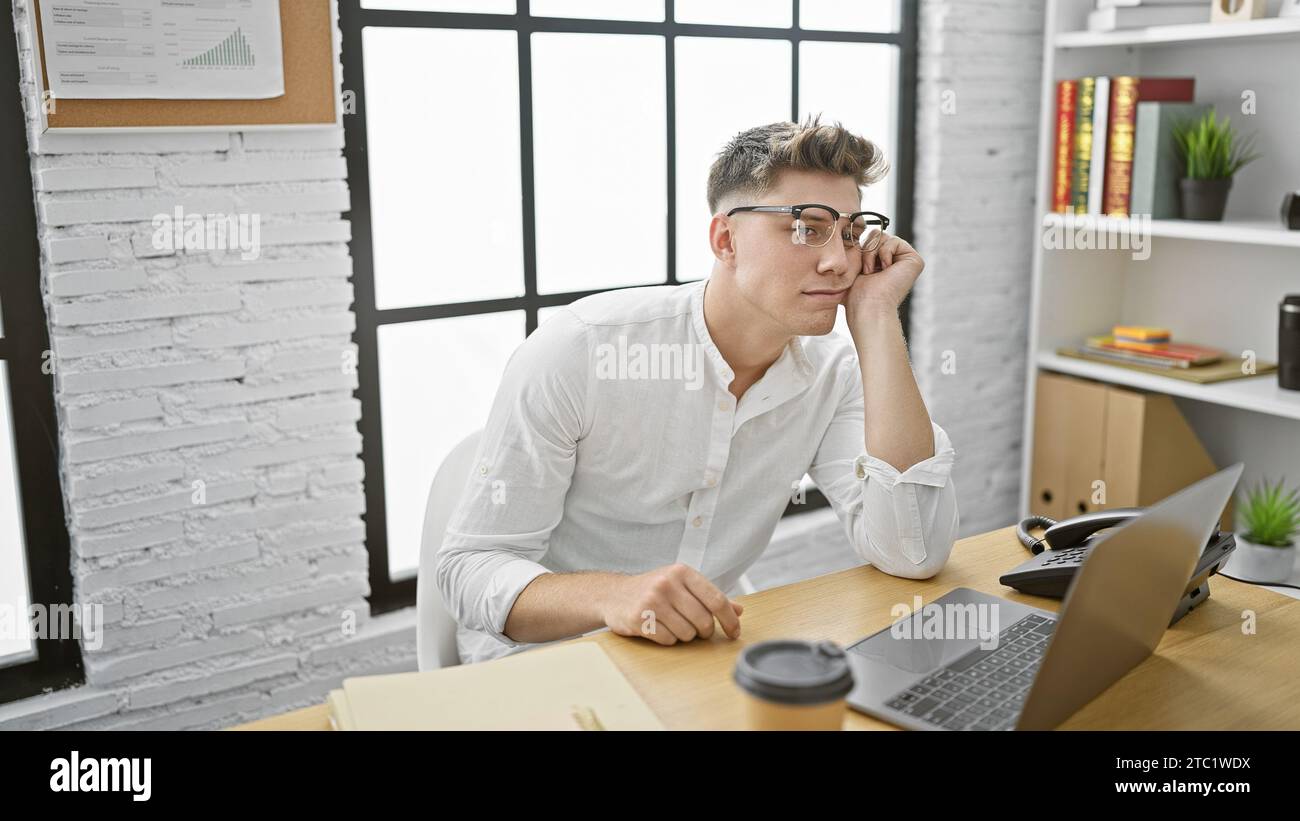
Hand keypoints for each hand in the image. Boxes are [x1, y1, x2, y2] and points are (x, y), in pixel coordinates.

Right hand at [601, 564, 743, 645]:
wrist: (613, 594)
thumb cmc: (653, 589)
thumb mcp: (682, 585)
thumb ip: (709, 596)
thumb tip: (739, 610)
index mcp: (682, 572)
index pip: (716, 600)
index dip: (730, 620)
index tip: (734, 632)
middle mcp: (667, 583)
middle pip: (703, 620)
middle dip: (704, 631)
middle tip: (697, 629)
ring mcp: (652, 601)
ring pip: (687, 633)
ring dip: (684, 635)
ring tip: (672, 624)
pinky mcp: (639, 618)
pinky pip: (668, 640)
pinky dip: (668, 639)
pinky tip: (659, 628)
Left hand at [844, 231, 924, 320]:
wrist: (867, 308)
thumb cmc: (856, 297)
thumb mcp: (849, 270)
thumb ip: (853, 254)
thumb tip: (847, 239)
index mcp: (881, 265)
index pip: (867, 241)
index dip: (858, 251)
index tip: (858, 270)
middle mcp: (895, 263)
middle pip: (875, 235)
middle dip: (865, 251)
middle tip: (866, 272)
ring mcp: (905, 262)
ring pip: (882, 236)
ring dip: (871, 254)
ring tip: (872, 272)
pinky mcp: (914, 260)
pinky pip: (893, 240)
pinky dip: (883, 253)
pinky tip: (885, 270)